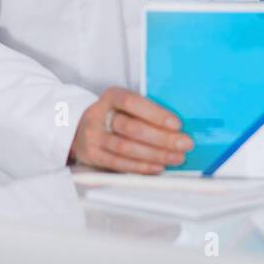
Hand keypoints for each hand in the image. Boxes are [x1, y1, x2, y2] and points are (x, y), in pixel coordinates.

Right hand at [70, 87, 193, 173]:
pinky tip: (157, 167)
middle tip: (184, 143)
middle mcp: (98, 115)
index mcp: (111, 96)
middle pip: (132, 128)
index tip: (176, 124)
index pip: (132, 102)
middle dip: (162, 138)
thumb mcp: (124, 106)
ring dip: (155, 154)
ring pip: (126, 148)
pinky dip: (141, 167)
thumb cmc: (113, 116)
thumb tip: (177, 127)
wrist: (79, 129)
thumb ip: (145, 111)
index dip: (155, 113)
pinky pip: (119, 164)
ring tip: (176, 157)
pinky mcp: (92, 155)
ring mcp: (93, 136)